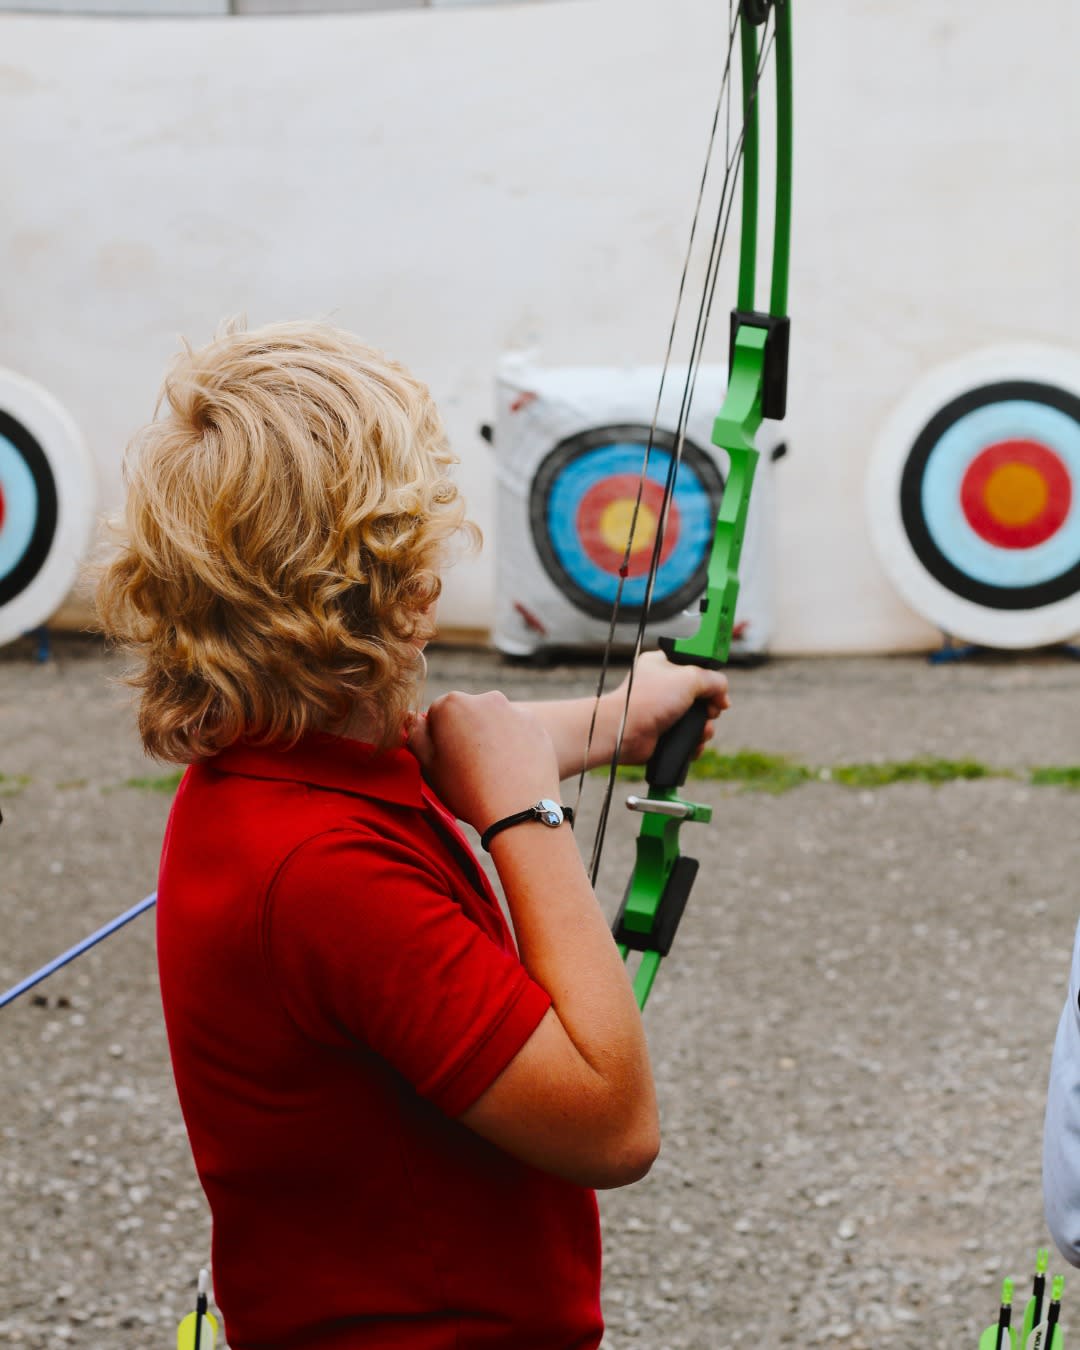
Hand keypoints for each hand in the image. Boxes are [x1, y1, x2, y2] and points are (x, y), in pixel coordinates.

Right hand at [407, 691, 561, 832]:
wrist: (519, 809)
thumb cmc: (467, 789)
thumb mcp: (429, 766)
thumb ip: (416, 736)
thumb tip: (412, 719)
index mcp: (452, 704)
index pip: (436, 714)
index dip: (438, 739)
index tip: (446, 761)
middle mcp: (486, 698)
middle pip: (467, 714)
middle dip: (464, 733)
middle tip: (468, 767)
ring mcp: (514, 710)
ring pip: (493, 722)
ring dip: (489, 738)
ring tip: (492, 771)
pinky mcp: (536, 725)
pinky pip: (517, 732)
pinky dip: (513, 745)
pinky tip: (512, 769)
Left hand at [604, 650, 729, 765]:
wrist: (624, 732)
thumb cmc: (649, 700)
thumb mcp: (689, 678)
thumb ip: (713, 680)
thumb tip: (723, 694)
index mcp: (663, 665)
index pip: (695, 665)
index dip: (710, 678)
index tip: (719, 690)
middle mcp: (662, 687)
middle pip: (700, 696)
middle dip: (711, 707)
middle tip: (710, 712)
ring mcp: (662, 712)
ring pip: (697, 720)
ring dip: (705, 728)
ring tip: (701, 731)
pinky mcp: (662, 735)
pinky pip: (687, 738)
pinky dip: (694, 743)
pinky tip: (692, 745)